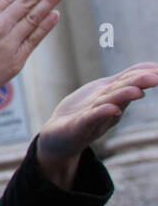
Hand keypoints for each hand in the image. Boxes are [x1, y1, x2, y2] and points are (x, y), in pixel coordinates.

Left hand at [37, 61, 157, 172]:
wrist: (58, 138)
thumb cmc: (84, 112)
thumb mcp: (106, 92)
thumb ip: (125, 80)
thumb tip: (151, 66)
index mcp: (114, 98)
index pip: (130, 83)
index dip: (145, 75)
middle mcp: (108, 108)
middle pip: (122, 92)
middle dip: (139, 84)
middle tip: (156, 77)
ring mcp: (93, 118)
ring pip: (109, 104)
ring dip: (122, 97)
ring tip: (137, 91)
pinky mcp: (77, 127)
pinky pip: (90, 119)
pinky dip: (101, 113)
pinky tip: (112, 109)